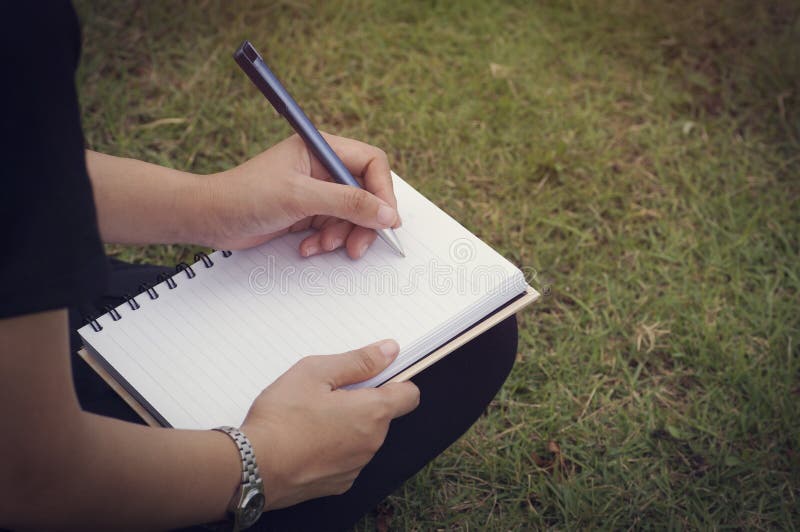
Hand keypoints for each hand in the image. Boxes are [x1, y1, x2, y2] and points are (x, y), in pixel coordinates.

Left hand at [200, 133, 400, 258]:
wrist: (208, 218)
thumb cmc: (245, 196)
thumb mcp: (300, 197)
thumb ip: (347, 203)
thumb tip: (386, 213)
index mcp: (321, 148)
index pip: (371, 162)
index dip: (383, 191)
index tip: (385, 219)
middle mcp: (322, 167)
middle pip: (365, 193)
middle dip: (362, 221)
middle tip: (358, 246)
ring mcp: (315, 191)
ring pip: (350, 215)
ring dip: (341, 235)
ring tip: (321, 246)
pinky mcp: (306, 212)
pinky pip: (332, 228)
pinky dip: (324, 241)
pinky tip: (306, 247)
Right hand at [240, 340, 419, 509]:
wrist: (253, 469)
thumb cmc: (281, 419)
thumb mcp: (316, 372)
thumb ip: (358, 361)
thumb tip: (388, 351)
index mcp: (372, 413)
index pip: (409, 395)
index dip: (395, 380)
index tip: (375, 373)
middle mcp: (371, 444)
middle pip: (381, 414)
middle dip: (361, 400)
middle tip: (327, 392)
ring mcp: (356, 466)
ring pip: (362, 436)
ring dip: (347, 424)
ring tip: (311, 416)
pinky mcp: (338, 483)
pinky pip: (346, 457)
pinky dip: (333, 447)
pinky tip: (307, 439)